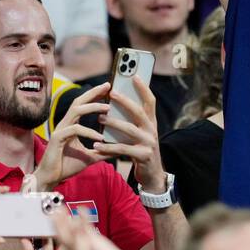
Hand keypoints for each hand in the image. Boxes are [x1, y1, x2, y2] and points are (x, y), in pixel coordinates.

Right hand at [32, 82, 114, 191]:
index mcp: (71, 125)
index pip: (83, 105)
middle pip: (78, 101)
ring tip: (108, 108)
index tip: (108, 88)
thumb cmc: (67, 166)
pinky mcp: (58, 139)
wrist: (51, 179)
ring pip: (76, 111)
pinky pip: (75, 130)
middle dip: (93, 93)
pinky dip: (89, 132)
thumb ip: (102, 151)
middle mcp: (65, 124)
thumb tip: (120, 149)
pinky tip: (100, 137)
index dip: (94, 95)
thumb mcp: (90, 157)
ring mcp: (60, 130)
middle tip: (108, 86)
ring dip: (93, 107)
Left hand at [99, 75, 165, 192]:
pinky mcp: (143, 156)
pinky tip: (96, 146)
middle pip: (139, 112)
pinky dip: (108, 147)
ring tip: (100, 119)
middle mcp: (152, 130)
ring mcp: (149, 143)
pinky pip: (122, 149)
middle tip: (112, 93)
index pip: (150, 101)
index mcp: (151, 122)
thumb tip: (117, 102)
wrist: (153, 174)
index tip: (134, 75)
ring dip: (113, 123)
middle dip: (126, 101)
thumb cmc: (142, 149)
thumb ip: (133, 119)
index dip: (143, 88)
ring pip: (129, 130)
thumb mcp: (141, 133)